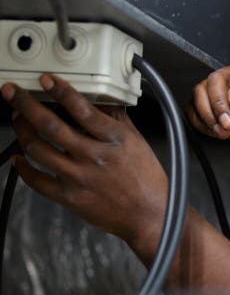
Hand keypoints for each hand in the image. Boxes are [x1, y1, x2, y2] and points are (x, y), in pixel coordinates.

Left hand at [2, 75, 168, 242]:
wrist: (149, 214)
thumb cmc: (146, 180)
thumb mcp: (138, 142)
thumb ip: (118, 120)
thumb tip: (103, 99)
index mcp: (115, 140)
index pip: (83, 110)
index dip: (61, 92)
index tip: (47, 80)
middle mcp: (95, 157)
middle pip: (51, 126)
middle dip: (26, 105)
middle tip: (13, 94)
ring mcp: (80, 178)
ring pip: (39, 149)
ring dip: (22, 131)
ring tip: (18, 120)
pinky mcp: (70, 197)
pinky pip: (37, 181)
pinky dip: (23, 167)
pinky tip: (19, 157)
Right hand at [187, 60, 229, 149]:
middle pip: (215, 79)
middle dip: (218, 104)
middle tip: (228, 124)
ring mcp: (221, 89)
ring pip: (200, 92)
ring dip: (208, 114)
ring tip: (223, 132)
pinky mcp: (210, 104)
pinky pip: (193, 107)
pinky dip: (200, 122)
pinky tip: (215, 131)